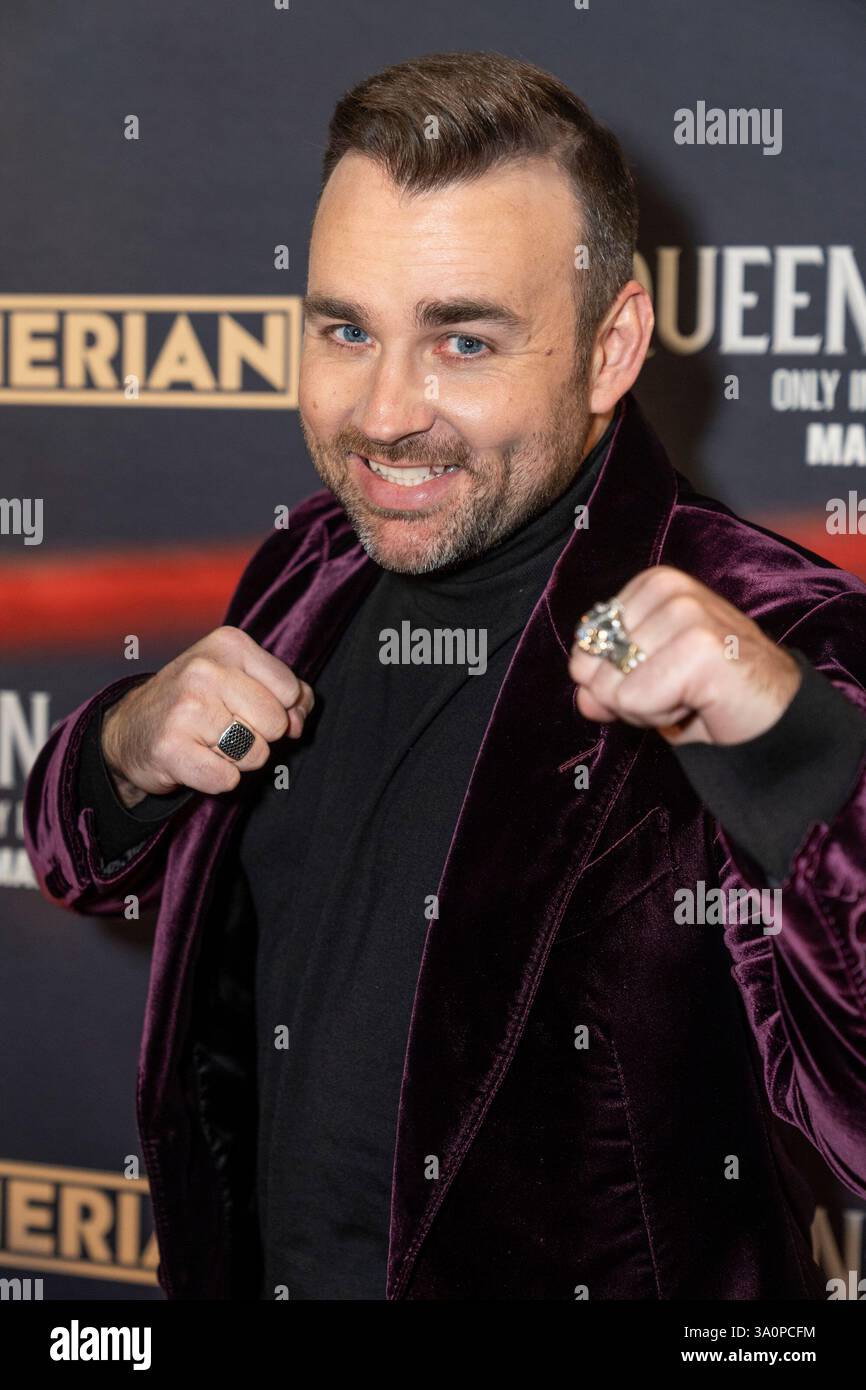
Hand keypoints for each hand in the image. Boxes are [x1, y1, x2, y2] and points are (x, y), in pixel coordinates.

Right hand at [101, 625, 314, 807]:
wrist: (129, 728)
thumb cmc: (197, 702)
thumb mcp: (243, 679)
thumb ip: (288, 693)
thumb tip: (298, 723)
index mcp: (229, 644)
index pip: (290, 690)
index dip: (280, 709)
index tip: (249, 708)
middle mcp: (205, 669)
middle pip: (276, 724)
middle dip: (259, 736)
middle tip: (225, 728)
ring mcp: (186, 708)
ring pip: (255, 754)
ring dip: (237, 759)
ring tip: (208, 742)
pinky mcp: (170, 747)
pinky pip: (227, 779)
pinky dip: (217, 778)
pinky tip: (196, 759)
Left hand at [568, 566, 801, 745]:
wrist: (774, 715)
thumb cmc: (710, 695)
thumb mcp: (643, 684)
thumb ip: (603, 684)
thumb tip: (583, 697)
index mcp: (653, 584)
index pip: (584, 644)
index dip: (616, 677)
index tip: (663, 676)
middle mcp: (669, 588)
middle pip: (592, 666)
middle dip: (628, 695)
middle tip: (677, 691)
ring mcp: (686, 613)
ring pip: (611, 687)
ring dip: (647, 708)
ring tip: (689, 696)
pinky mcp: (699, 646)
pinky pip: (635, 701)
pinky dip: (661, 717)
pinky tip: (697, 704)